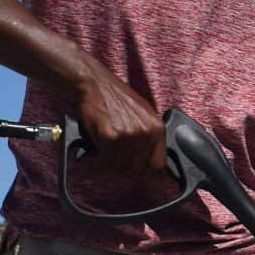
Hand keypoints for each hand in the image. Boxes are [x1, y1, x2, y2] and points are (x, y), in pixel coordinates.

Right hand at [71, 71, 167, 185]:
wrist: (96, 85)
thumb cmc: (118, 100)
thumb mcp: (145, 115)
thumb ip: (151, 137)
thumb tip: (153, 165)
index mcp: (157, 129)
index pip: (158, 165)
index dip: (145, 169)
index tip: (136, 167)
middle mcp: (146, 133)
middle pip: (137, 169)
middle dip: (125, 165)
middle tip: (115, 155)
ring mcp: (128, 135)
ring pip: (120, 167)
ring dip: (110, 162)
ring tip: (106, 148)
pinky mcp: (110, 136)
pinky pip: (105, 161)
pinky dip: (99, 160)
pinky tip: (98, 148)